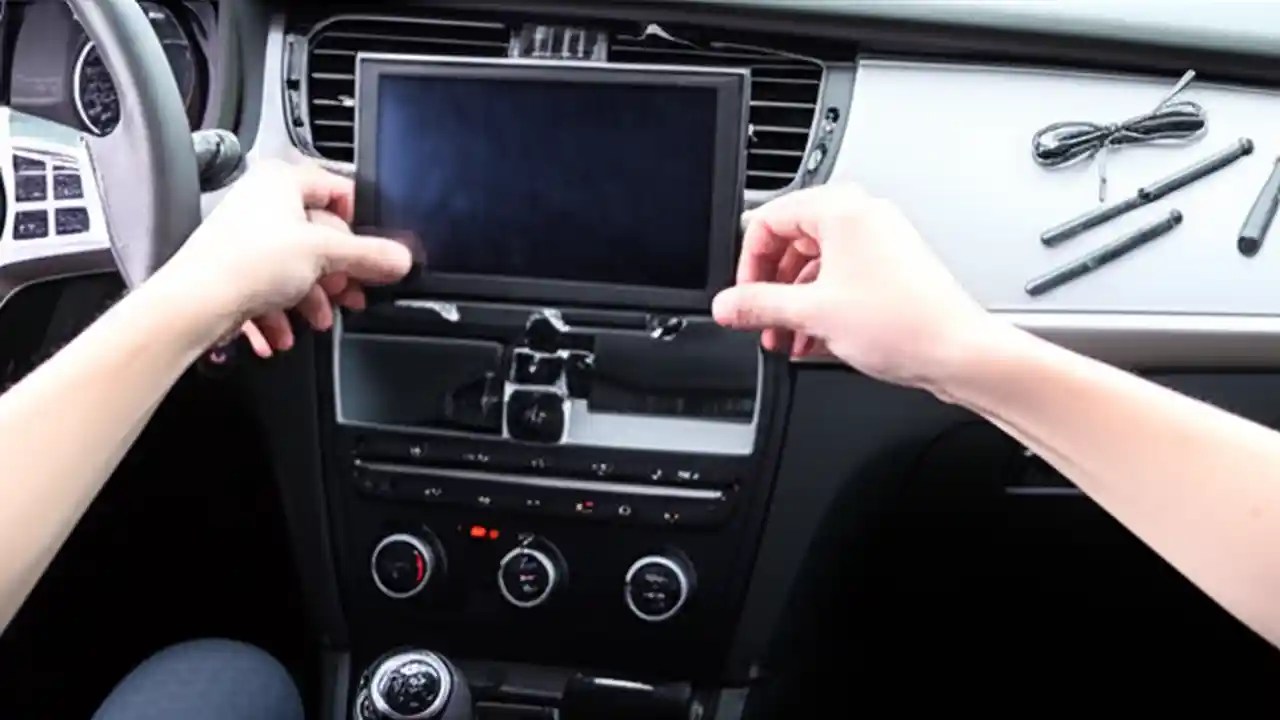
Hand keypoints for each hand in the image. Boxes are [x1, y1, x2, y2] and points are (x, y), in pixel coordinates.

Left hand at [156, 160, 411, 357]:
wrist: (194, 305)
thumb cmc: (245, 264)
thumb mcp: (325, 255)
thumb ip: (369, 256)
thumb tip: (400, 258)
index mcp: (282, 181)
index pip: (339, 191)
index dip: (359, 226)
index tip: (370, 255)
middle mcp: (261, 202)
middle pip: (320, 236)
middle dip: (336, 274)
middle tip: (349, 294)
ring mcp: (245, 237)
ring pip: (296, 267)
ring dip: (311, 300)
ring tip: (317, 320)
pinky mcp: (232, 270)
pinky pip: (268, 290)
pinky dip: (279, 314)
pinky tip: (282, 334)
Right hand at [711, 184, 999, 389]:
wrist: (957, 352)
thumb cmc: (904, 323)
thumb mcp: (812, 313)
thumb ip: (759, 305)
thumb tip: (726, 304)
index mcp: (841, 210)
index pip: (769, 219)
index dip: (748, 262)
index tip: (742, 295)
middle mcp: (862, 217)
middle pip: (792, 242)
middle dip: (770, 287)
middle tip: (759, 319)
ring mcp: (879, 242)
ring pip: (815, 264)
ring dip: (793, 303)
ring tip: (785, 339)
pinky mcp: (890, 268)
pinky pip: (839, 278)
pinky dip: (819, 305)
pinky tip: (811, 340)